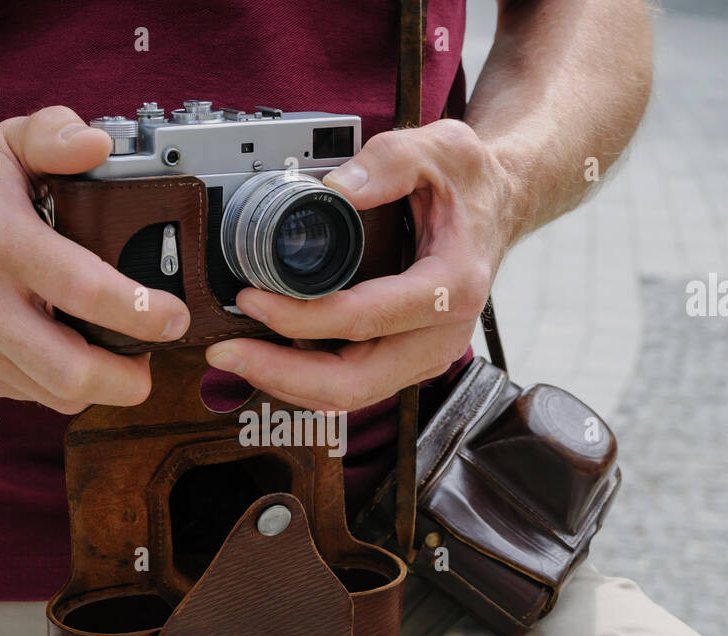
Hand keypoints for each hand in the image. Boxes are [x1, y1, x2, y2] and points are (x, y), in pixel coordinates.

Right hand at [0, 106, 190, 413]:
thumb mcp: (6, 146)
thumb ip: (54, 135)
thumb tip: (99, 144)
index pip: (82, 287)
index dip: (139, 311)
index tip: (174, 317)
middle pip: (72, 370)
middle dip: (129, 377)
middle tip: (152, 355)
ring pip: (58, 393)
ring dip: (103, 383)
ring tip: (118, 352)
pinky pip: (36, 397)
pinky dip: (65, 384)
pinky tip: (72, 353)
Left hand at [204, 119, 519, 411]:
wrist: (502, 204)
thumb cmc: (472, 182)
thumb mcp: (440, 147)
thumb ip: (388, 161)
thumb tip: (333, 190)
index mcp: (452, 286)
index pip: (364, 319)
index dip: (299, 316)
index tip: (251, 298)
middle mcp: (442, 334)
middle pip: (352, 383)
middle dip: (281, 375)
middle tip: (226, 352)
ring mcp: (425, 354)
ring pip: (349, 396)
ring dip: (287, 384)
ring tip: (236, 356)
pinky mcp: (408, 359)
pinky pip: (352, 385)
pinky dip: (305, 380)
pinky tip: (269, 359)